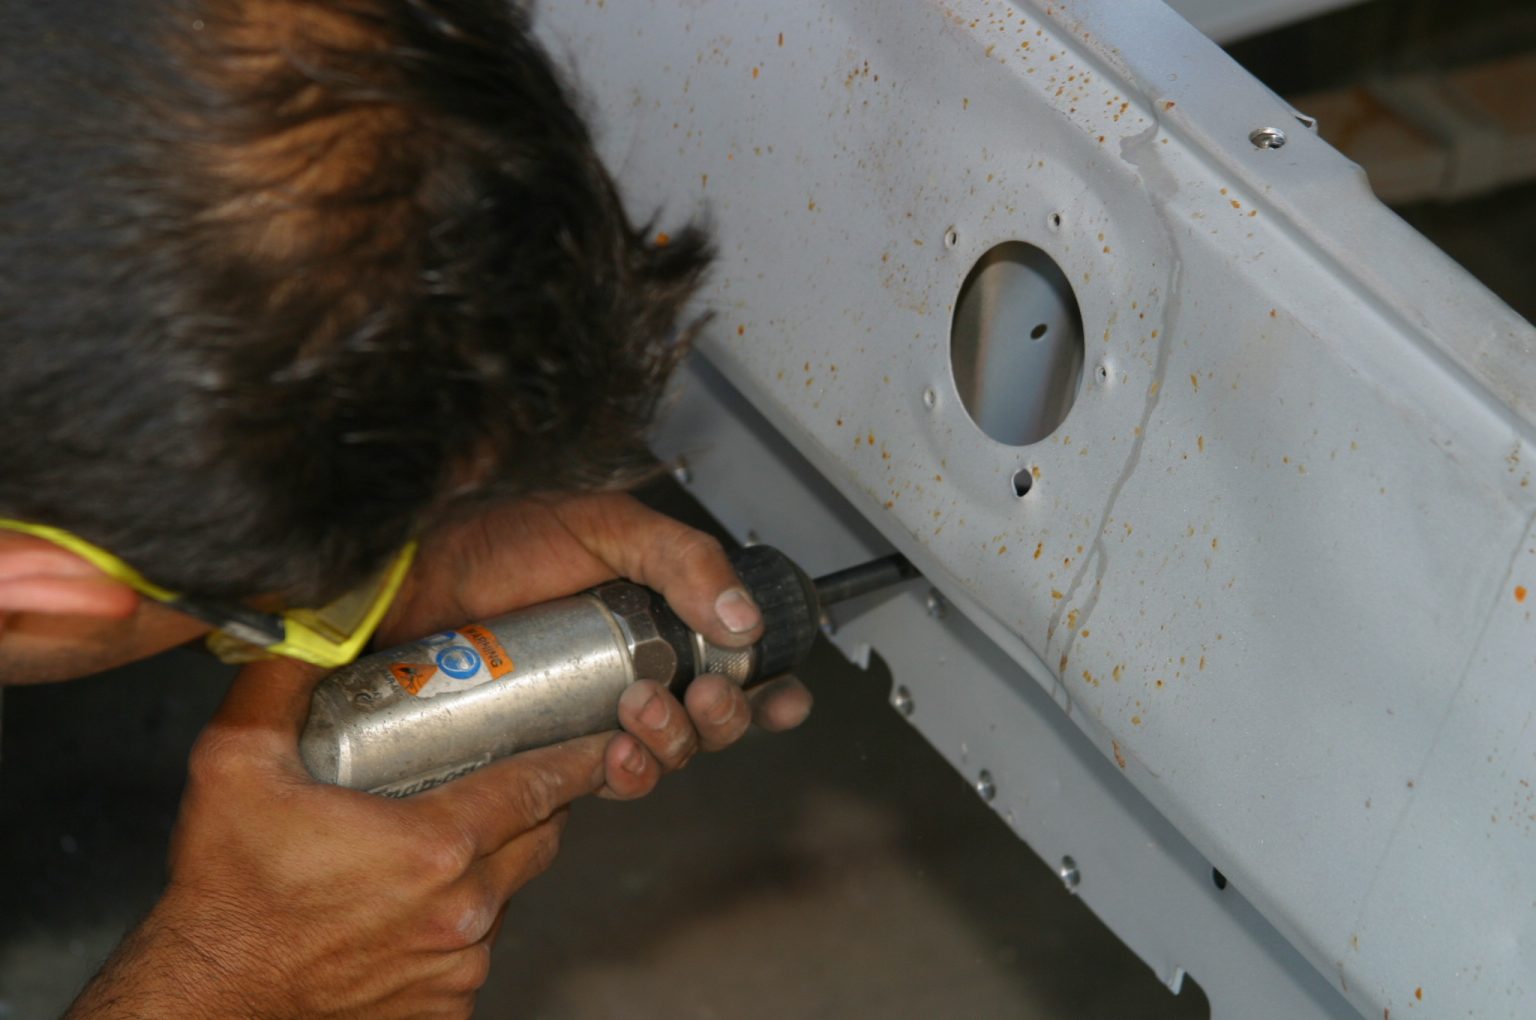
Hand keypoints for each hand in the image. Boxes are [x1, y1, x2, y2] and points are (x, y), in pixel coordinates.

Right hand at [70, 657, 609, 1018]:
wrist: (205, 1000)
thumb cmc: (224, 892)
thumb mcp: (236, 764)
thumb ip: (282, 680)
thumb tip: (315, 622)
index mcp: (435, 849)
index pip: (537, 787)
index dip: (575, 757)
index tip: (604, 737)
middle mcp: (463, 912)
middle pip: (537, 840)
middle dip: (539, 803)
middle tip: (523, 772)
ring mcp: (458, 969)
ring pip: (508, 896)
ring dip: (494, 865)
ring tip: (448, 839)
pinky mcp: (444, 1011)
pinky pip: (475, 950)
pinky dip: (462, 923)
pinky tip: (419, 903)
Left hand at [378, 491, 812, 797]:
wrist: (411, 576)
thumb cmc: (498, 539)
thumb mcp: (604, 526)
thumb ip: (682, 558)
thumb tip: (741, 617)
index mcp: (660, 616)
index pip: (734, 664)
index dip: (769, 690)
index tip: (785, 698)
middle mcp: (635, 669)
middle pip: (711, 720)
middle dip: (723, 718)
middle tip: (704, 695)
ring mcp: (593, 713)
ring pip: (665, 755)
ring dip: (673, 745)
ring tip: (639, 711)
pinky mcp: (550, 750)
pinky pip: (606, 782)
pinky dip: (625, 776)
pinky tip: (613, 756)